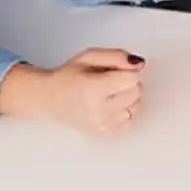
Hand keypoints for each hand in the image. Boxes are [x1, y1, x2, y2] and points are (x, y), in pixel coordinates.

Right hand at [0, 48, 144, 135]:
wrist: (51, 100)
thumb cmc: (69, 77)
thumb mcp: (89, 56)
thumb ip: (116, 56)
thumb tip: (139, 64)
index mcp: (93, 88)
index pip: (132, 79)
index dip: (126, 71)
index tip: (113, 71)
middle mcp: (99, 110)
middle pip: (136, 92)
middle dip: (128, 83)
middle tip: (109, 82)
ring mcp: (103, 125)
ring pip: (137, 106)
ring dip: (128, 97)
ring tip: (109, 94)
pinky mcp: (107, 134)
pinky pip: (132, 119)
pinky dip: (126, 111)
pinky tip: (111, 105)